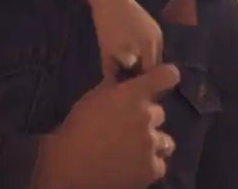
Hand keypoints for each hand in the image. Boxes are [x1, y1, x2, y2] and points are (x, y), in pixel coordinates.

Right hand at [33, 64, 179, 188]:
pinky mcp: (152, 169)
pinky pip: (159, 164)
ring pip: (164, 140)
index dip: (165, 77)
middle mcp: (148, 117)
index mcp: (134, 95)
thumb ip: (113, 85)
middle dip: (146, 119)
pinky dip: (149, 166)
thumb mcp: (92, 99)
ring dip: (151, 143)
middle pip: (159, 113)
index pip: (168, 75)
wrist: (69, 169)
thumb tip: (121, 69)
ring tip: (132, 151)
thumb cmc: (76, 130)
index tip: (158, 83)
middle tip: (127, 128)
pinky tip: (132, 167)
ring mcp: (152, 144)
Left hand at [92, 0, 162, 79]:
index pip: (151, 74)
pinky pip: (151, 46)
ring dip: (145, 64)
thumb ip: (112, 69)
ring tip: (132, 72)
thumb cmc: (108, 24)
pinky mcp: (152, 26)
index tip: (134, 92)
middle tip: (133, 85)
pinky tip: (132, 57)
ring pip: (153, 55)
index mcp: (149, 47)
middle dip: (145, 75)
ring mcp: (156, 32)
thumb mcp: (107, 50)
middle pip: (155, 65)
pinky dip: (144, 53)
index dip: (143, 84)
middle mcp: (158, 40)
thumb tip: (113, 85)